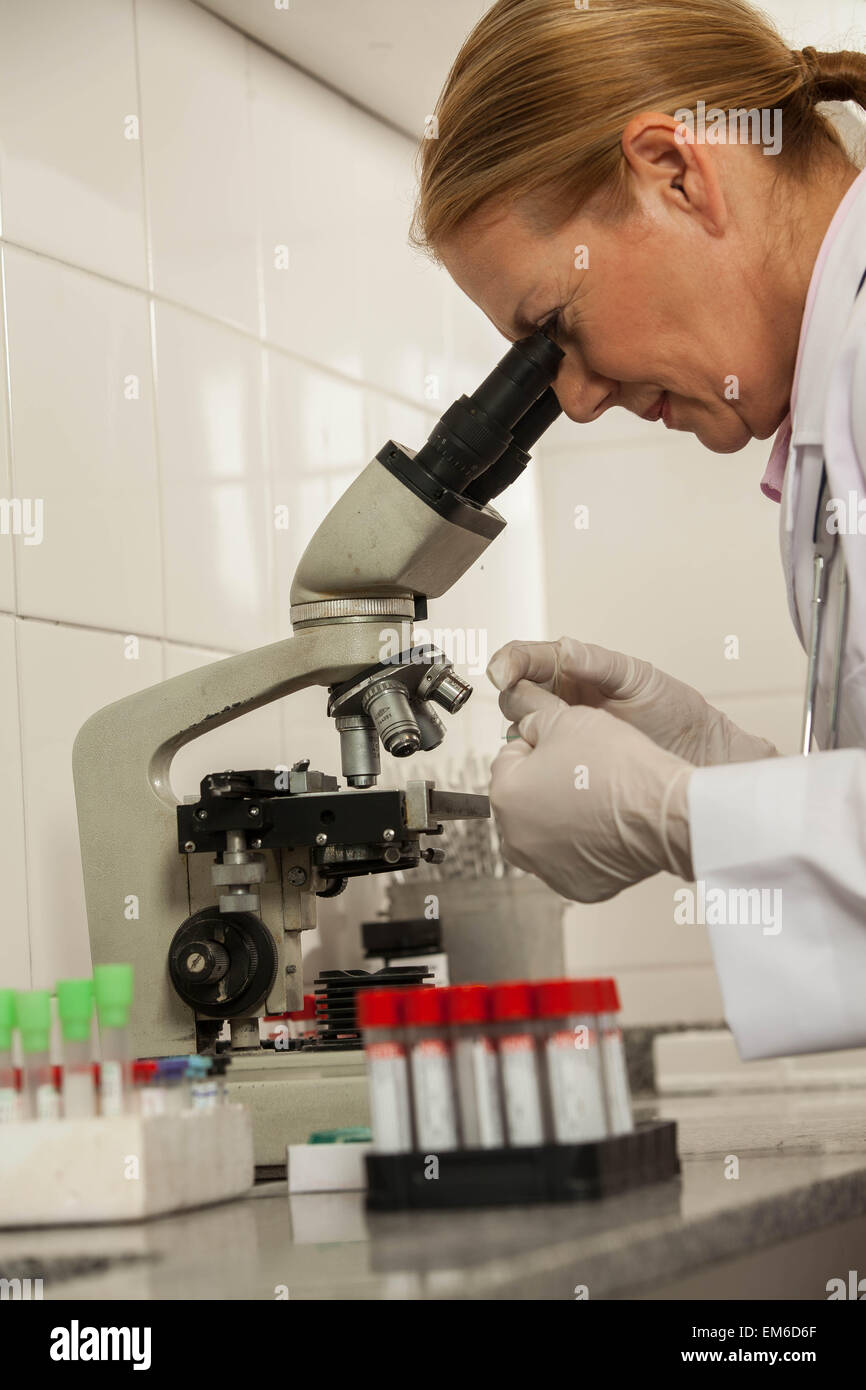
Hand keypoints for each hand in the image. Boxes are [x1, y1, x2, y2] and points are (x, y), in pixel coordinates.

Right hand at [487, 637, 776, 766]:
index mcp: (574, 669)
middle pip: (514, 693)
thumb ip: (600, 664)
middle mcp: (562, 698)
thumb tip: (565, 649)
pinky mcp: (566, 764)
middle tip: (523, 707)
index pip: (526, 658)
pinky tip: (541, 763)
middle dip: (512, 696)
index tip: (503, 674)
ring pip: (519, 726)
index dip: (509, 663)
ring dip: (519, 729)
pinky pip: (537, 760)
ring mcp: (562, 732)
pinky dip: (532, 761)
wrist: (697, 758)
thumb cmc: (676, 714)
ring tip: (533, 736)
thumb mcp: (639, 680)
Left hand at [490, 681, 693, 902]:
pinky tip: (604, 826)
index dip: (537, 746)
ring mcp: (544, 867)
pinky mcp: (575, 886)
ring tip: (595, 798)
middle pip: (522, 799)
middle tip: (581, 772)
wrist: (662, 810)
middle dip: (543, 784)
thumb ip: (533, 721)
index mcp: (505, 795)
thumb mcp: (567, 719)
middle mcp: (516, 838)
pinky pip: (569, 859)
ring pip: (542, 832)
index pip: (508, 759)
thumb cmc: (618, 766)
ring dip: (559, 815)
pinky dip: (581, 845)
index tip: (562, 747)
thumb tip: (527, 729)